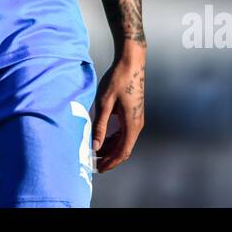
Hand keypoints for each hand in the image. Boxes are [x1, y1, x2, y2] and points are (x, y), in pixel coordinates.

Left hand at [90, 47, 144, 171]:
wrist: (131, 63)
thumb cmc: (117, 79)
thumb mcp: (104, 103)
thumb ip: (100, 125)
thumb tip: (95, 146)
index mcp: (131, 124)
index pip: (122, 152)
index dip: (110, 162)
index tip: (98, 168)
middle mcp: (137, 124)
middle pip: (125, 149)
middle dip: (110, 158)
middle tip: (94, 163)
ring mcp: (137, 119)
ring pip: (125, 141)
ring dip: (112, 148)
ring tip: (96, 152)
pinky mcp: (134, 113)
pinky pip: (125, 132)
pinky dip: (115, 139)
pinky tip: (103, 139)